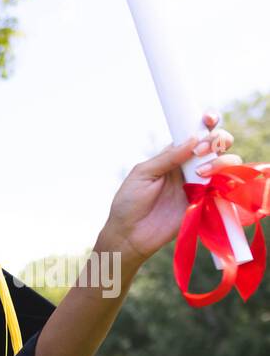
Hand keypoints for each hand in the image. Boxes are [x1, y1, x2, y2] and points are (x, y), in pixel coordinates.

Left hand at [100, 112, 240, 271]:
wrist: (129, 235)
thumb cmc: (129, 203)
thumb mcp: (142, 174)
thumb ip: (167, 157)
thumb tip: (193, 139)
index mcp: (173, 156)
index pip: (195, 134)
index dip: (206, 123)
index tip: (207, 119)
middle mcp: (189, 167)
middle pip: (216, 145)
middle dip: (217, 140)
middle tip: (202, 150)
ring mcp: (199, 183)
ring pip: (226, 162)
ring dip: (220, 161)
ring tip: (200, 173)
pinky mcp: (205, 201)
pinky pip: (225, 186)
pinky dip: (225, 179)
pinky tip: (209, 182)